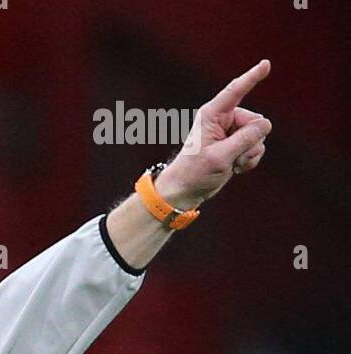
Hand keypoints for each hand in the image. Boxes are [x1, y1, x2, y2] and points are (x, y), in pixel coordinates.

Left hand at [157, 59, 271, 209]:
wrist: (186, 190)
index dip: (252, 77)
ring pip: (258, 136)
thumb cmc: (194, 172)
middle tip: (232, 159)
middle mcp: (223, 118)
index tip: (266, 64)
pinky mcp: (237, 143)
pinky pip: (257, 146)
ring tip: (232, 164)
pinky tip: (236, 168)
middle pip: (255, 122)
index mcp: (212, 114)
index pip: (235, 91)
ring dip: (250, 153)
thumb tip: (266, 124)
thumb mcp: (220, 157)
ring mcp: (231, 131)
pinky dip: (250, 159)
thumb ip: (244, 140)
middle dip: (250, 142)